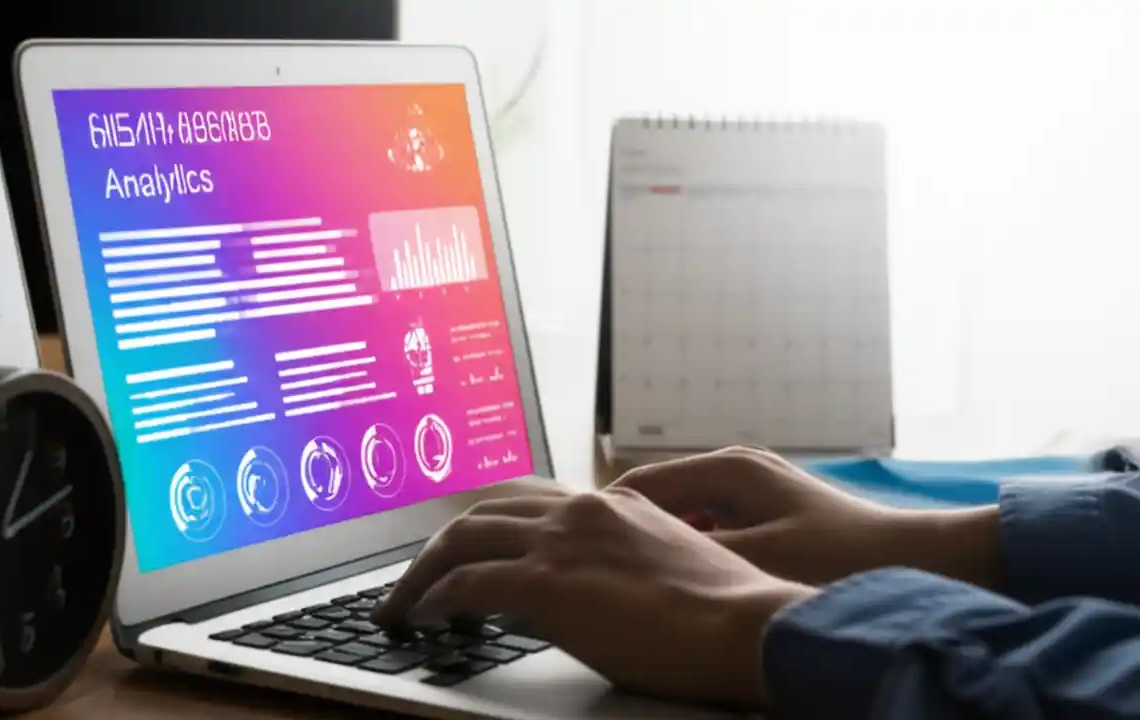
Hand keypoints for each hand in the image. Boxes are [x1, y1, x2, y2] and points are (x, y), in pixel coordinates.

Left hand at [373, 486, 814, 708]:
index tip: (474, 547)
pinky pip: (468, 582)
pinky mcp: (545, 582)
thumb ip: (627, 562)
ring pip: (465, 535)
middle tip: (424, 571)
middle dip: (447, 541)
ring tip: (407, 596)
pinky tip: (423, 615)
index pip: (534, 503)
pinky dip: (435, 596)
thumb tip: (599, 589)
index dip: (496, 526)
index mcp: (613, 503)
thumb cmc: (728, 612)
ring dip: (427, 567)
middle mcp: (580, 510)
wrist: (748, 626)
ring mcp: (561, 541)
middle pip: (488, 510)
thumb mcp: (672, 566)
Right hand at [612, 446, 1002, 589]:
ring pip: (684, 511)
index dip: (602, 514)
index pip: (642, 484)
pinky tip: (685, 576)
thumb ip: (692, 550)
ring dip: (661, 539)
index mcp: (729, 470)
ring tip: (633, 574)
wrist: (920, 557)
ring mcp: (754, 487)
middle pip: (659, 495)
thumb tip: (634, 548)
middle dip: (627, 527)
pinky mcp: (769, 508)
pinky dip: (692, 545)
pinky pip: (711, 522)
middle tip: (596, 563)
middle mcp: (737, 468)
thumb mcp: (756, 559)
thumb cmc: (842, 557)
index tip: (573, 544)